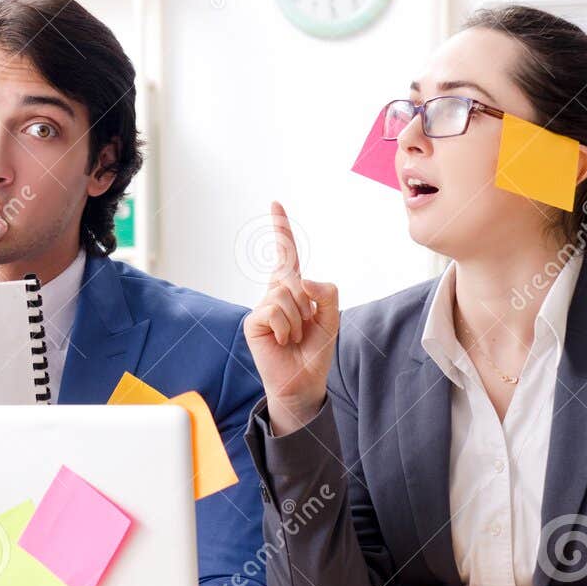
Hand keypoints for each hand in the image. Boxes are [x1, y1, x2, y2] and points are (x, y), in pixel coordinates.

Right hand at [243, 201, 338, 434]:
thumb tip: (301, 281)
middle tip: (305, 329)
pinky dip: (287, 328)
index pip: (287, 254)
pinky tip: (283, 342)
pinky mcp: (254, 321)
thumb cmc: (314, 350)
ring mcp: (262, 307)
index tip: (275, 203)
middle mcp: (274, 293)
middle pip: (295, 278)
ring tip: (294, 337)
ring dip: (298, 320)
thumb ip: (327, 293)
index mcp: (293, 288)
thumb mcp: (332, 318)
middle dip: (308, 305)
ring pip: (287, 295)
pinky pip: (275, 310)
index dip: (281, 229)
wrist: (303, 381)